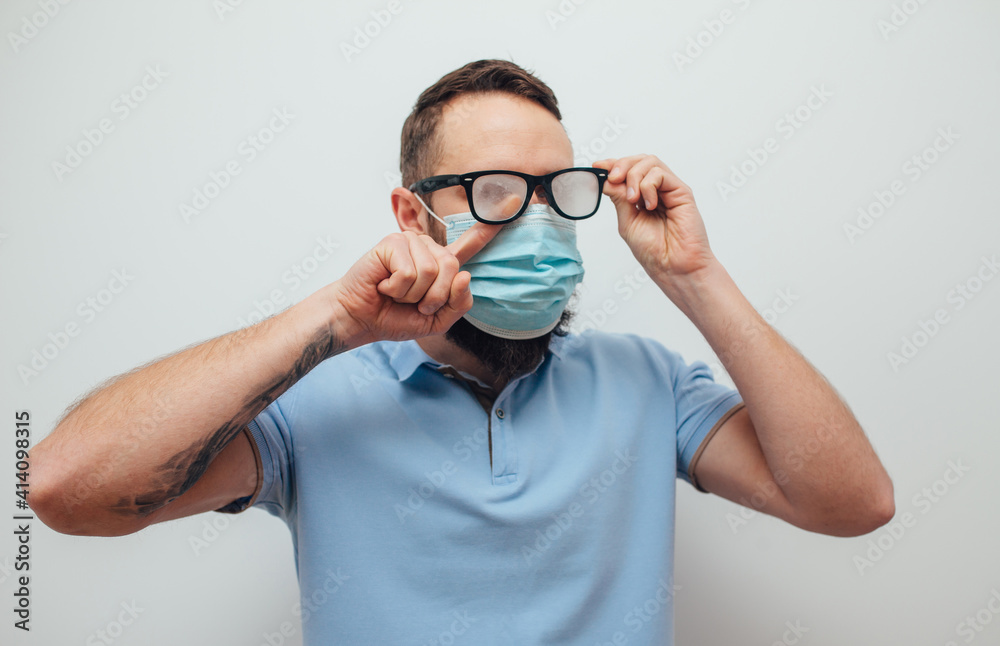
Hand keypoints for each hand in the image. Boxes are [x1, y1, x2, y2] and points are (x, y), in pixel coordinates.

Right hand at [326, 224, 500, 344]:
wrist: (360, 319)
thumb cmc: (394, 317)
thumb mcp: (436, 320)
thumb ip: (458, 304)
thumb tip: (466, 275)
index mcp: (441, 265)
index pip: (469, 246)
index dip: (489, 229)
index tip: (510, 203)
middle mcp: (428, 248)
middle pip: (453, 269)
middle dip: (433, 297)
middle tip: (411, 302)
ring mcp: (411, 242)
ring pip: (432, 272)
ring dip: (412, 295)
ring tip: (395, 292)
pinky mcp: (393, 241)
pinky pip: (411, 271)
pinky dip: (397, 287)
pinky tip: (385, 285)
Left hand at [593, 155, 715, 284]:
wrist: (672, 266)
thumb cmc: (653, 250)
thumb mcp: (627, 221)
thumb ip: (618, 198)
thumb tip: (606, 178)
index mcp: (641, 197)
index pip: (627, 171)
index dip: (612, 164)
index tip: (597, 166)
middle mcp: (656, 190)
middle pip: (639, 160)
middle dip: (622, 165)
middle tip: (613, 179)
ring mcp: (669, 189)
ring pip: (649, 162)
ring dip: (634, 176)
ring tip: (632, 198)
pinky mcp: (681, 191)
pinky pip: (661, 174)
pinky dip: (649, 186)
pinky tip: (649, 205)